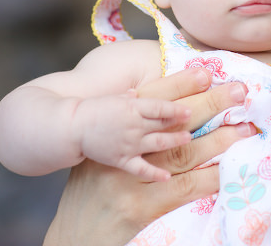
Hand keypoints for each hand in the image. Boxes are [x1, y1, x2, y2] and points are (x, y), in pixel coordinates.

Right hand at [43, 68, 252, 245]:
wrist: (69, 233)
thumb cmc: (88, 191)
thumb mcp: (102, 152)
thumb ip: (126, 128)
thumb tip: (151, 99)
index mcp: (113, 129)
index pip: (153, 99)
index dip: (181, 84)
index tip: (207, 73)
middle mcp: (122, 148)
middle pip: (174, 121)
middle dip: (210, 104)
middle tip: (239, 92)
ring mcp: (129, 179)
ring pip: (183, 153)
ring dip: (217, 140)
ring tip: (243, 129)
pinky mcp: (138, 208)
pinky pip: (179, 190)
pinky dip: (204, 179)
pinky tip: (225, 171)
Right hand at [74, 89, 191, 181]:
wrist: (71, 127)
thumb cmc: (93, 109)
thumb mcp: (113, 98)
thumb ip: (129, 97)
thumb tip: (138, 93)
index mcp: (131, 106)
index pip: (159, 107)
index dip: (175, 109)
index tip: (189, 110)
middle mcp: (133, 124)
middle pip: (162, 124)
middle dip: (181, 123)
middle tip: (199, 122)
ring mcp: (128, 143)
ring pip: (157, 143)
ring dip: (174, 141)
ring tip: (188, 139)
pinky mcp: (121, 159)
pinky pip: (140, 168)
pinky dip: (154, 173)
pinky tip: (167, 177)